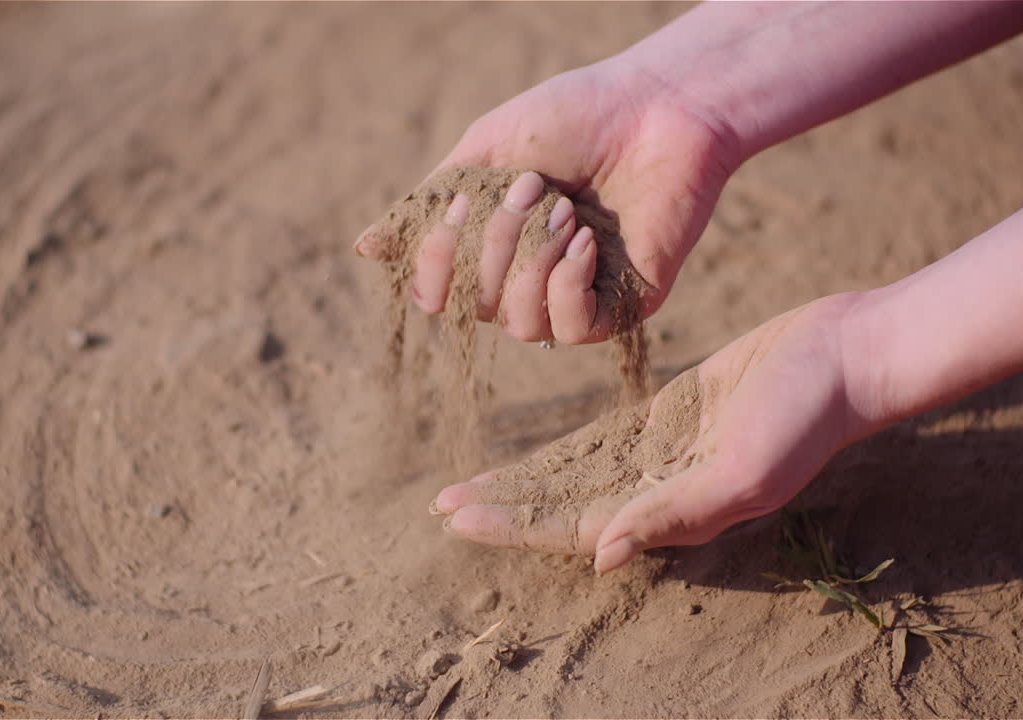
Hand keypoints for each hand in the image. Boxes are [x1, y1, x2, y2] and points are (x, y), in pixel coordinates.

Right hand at [355, 58, 737, 343]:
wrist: (658, 109)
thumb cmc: (574, 119)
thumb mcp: (485, 153)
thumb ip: (429, 204)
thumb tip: (364, 248)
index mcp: (489, 246)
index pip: (436, 292)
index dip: (437, 262)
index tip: (463, 205)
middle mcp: (523, 280)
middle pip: (474, 305)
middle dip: (496, 243)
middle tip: (535, 185)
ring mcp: (571, 298)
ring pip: (519, 325)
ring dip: (535, 262)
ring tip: (569, 211)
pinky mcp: (618, 308)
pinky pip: (570, 330)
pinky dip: (570, 285)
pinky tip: (589, 243)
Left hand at [429, 293, 864, 571]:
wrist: (845, 355)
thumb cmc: (803, 415)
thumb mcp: (742, 469)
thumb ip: (673, 512)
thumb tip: (600, 554)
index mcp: (674, 509)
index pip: (576, 523)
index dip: (517, 523)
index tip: (459, 517)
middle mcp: (663, 488)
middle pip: (565, 503)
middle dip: (506, 508)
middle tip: (441, 506)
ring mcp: (666, 452)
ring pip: (577, 474)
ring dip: (526, 483)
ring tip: (470, 487)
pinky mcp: (671, 414)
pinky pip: (603, 439)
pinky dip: (564, 449)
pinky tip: (534, 455)